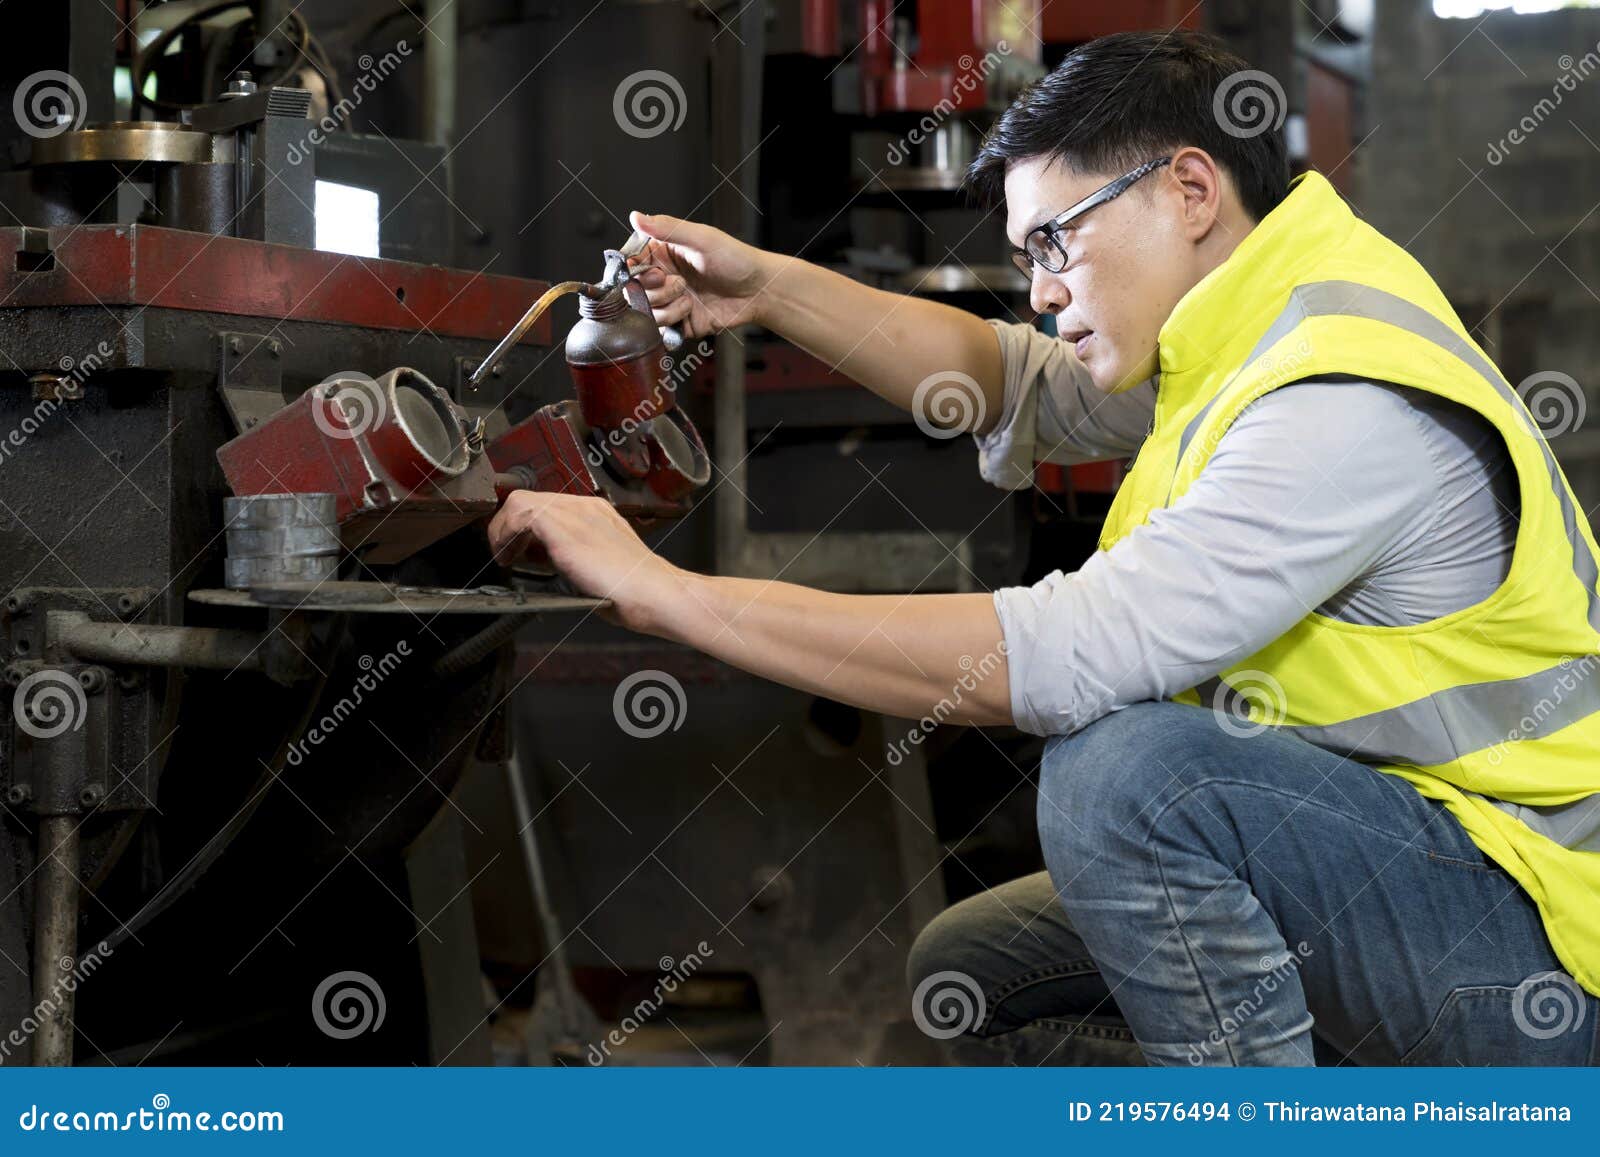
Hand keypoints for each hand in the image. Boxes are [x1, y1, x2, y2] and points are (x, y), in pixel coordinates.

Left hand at [487, 492, 685, 634]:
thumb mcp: (599, 566)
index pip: (549, 506)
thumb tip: (544, 562)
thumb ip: (573, 557)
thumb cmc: (633, 589)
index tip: (519, 550)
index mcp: (597, 514)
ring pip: (521, 501)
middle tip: (507, 553)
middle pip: (531, 499)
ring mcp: (575, 512)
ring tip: (504, 555)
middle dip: (511, 527)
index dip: (527, 527)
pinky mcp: (562, 525)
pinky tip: (508, 556)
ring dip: (504, 530)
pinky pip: (520, 513)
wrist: (652, 591)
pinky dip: (505, 534)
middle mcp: (585, 507)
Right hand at [627, 210, 770, 338]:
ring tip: (690, 297)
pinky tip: (691, 311)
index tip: (653, 271)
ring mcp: (670, 301)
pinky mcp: (679, 322)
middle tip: (680, 283)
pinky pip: (661, 329)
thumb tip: (635, 216)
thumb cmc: (735, 259)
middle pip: (634, 291)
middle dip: (655, 290)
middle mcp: (663, 277)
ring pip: (646, 311)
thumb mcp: (701, 238)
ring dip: (668, 306)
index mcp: (662, 253)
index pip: (629, 263)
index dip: (635, 271)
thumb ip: (666, 228)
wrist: (759, 290)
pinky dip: (674, 321)